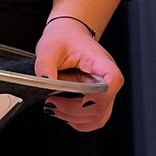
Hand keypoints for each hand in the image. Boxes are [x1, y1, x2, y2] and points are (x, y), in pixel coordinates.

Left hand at [34, 17, 123, 131]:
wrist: (68, 34)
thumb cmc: (63, 38)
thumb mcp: (49, 47)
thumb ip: (45, 64)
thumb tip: (44, 81)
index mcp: (102, 63)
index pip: (111, 83)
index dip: (96, 96)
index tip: (74, 97)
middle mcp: (108, 80)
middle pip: (101, 106)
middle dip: (73, 110)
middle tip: (51, 102)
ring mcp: (105, 92)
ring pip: (98, 118)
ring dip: (74, 118)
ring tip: (54, 106)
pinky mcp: (97, 100)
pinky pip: (94, 119)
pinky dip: (78, 121)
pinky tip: (63, 112)